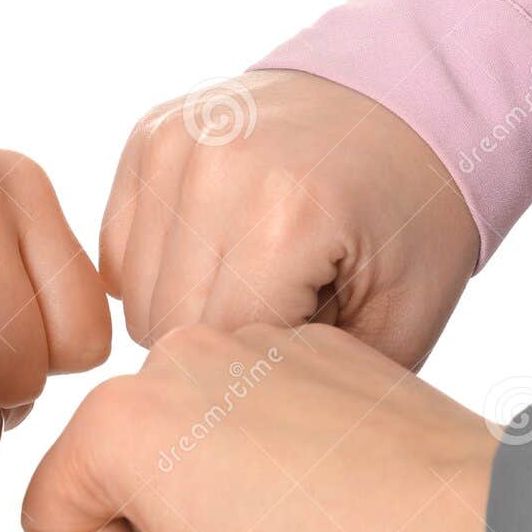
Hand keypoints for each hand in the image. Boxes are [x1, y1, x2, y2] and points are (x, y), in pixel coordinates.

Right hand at [21, 323, 494, 531]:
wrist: (473, 521)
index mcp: (120, 416)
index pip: (50, 515)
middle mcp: (172, 354)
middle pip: (111, 473)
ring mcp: (244, 337)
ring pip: (178, 441)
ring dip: (206, 501)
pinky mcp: (304, 344)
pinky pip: (242, 410)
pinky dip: (261, 459)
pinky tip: (319, 500)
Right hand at [101, 70, 478, 367]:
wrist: (408, 101)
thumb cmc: (411, 221)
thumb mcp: (397, 325)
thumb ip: (308, 390)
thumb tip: (218, 430)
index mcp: (286, 214)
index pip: (217, 352)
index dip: (257, 380)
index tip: (304, 361)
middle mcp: (217, 165)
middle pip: (163, 326)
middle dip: (220, 350)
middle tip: (282, 326)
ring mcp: (175, 139)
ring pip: (133, 294)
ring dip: (187, 309)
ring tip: (256, 286)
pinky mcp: (149, 131)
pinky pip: (120, 247)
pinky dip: (161, 268)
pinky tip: (220, 256)